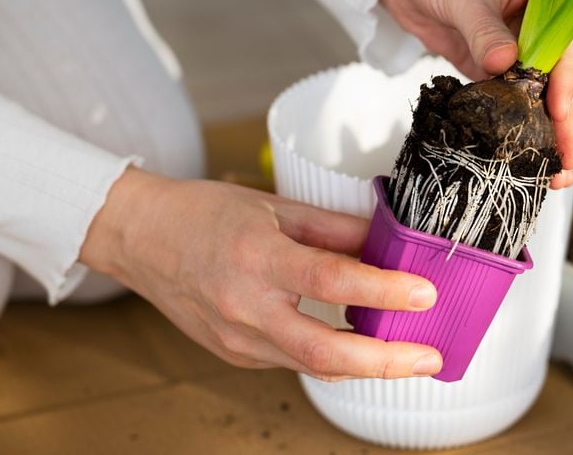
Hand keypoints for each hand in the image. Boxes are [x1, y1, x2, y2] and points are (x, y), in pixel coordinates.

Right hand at [81, 168, 442, 380]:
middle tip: (430, 356)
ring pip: (313, 366)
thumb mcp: (274, 206)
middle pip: (324, 352)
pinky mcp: (235, 354)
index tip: (425, 292)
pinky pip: (293, 361)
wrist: (142, 238)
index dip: (383, 290)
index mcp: (256, 258)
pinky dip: (332, 357)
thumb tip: (387, 239)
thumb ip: (333, 227)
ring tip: (409, 355)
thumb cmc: (205, 214)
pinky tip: (360, 346)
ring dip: (366, 365)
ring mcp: (237, 339)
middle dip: (386, 362)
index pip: (331, 279)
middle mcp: (244, 307)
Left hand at [378, 0, 572, 186]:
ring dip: (532, 127)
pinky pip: (498, 92)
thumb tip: (505, 65)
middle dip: (556, 120)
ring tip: (540, 170)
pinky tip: (508, 149)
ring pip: (527, 89)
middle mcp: (534, 17)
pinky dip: (503, 119)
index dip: (561, 80)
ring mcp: (508, 40)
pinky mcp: (482, 57)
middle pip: (551, 74)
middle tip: (562, 164)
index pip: (562, 40)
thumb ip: (484, 30)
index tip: (559, 114)